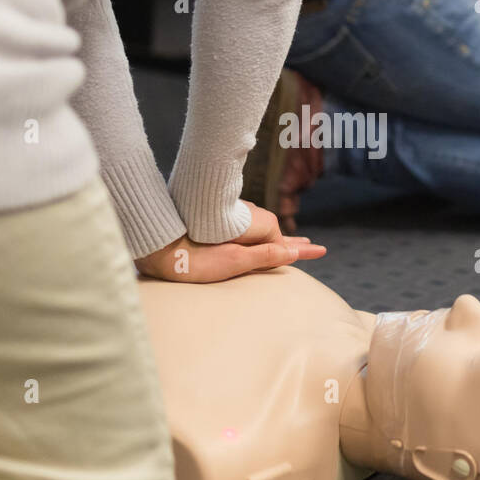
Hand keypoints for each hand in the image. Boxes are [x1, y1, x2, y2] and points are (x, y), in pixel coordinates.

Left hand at [134, 201, 326, 282]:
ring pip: (257, 230)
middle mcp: (247, 218)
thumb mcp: (235, 261)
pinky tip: (253, 236)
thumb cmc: (195, 257)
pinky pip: (243, 227)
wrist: (160, 240)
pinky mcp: (216, 220)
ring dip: (272, 237)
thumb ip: (264, 256)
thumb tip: (292, 254)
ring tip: (288, 244)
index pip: (282, 244)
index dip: (300, 250)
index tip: (320, 250)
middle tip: (311, 246)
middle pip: (272, 234)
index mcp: (256, 228)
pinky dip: (255, 233)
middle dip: (290, 242)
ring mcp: (232, 218)